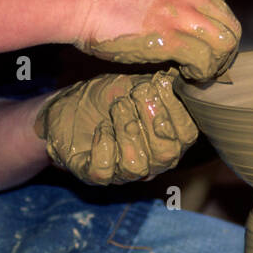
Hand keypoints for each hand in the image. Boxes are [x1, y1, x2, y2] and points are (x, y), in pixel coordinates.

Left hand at [33, 68, 198, 185]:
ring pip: (136, 165)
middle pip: (167, 155)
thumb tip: (180, 77)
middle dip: (151, 119)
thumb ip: (159, 86)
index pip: (187, 135)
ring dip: (127, 131)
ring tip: (117, 106)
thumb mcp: (134, 84)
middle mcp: (150, 161)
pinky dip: (103, 145)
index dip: (177, 111)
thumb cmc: (104, 96)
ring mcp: (122, 172)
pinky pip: (104, 171)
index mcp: (167, 139)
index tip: (159, 84)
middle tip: (135, 94)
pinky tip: (101, 128)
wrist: (65, 106)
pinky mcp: (93, 175)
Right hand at [71, 0, 240, 81]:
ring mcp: (183, 10)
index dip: (213, 28)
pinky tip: (189, 76)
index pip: (219, 3)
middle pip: (229, 23)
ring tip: (201, 74)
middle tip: (212, 65)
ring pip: (225, 42)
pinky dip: (202, 72)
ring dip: (217, 63)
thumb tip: (186, 26)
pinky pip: (205, 60)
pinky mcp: (171, 36)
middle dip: (224, 48)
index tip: (204, 43)